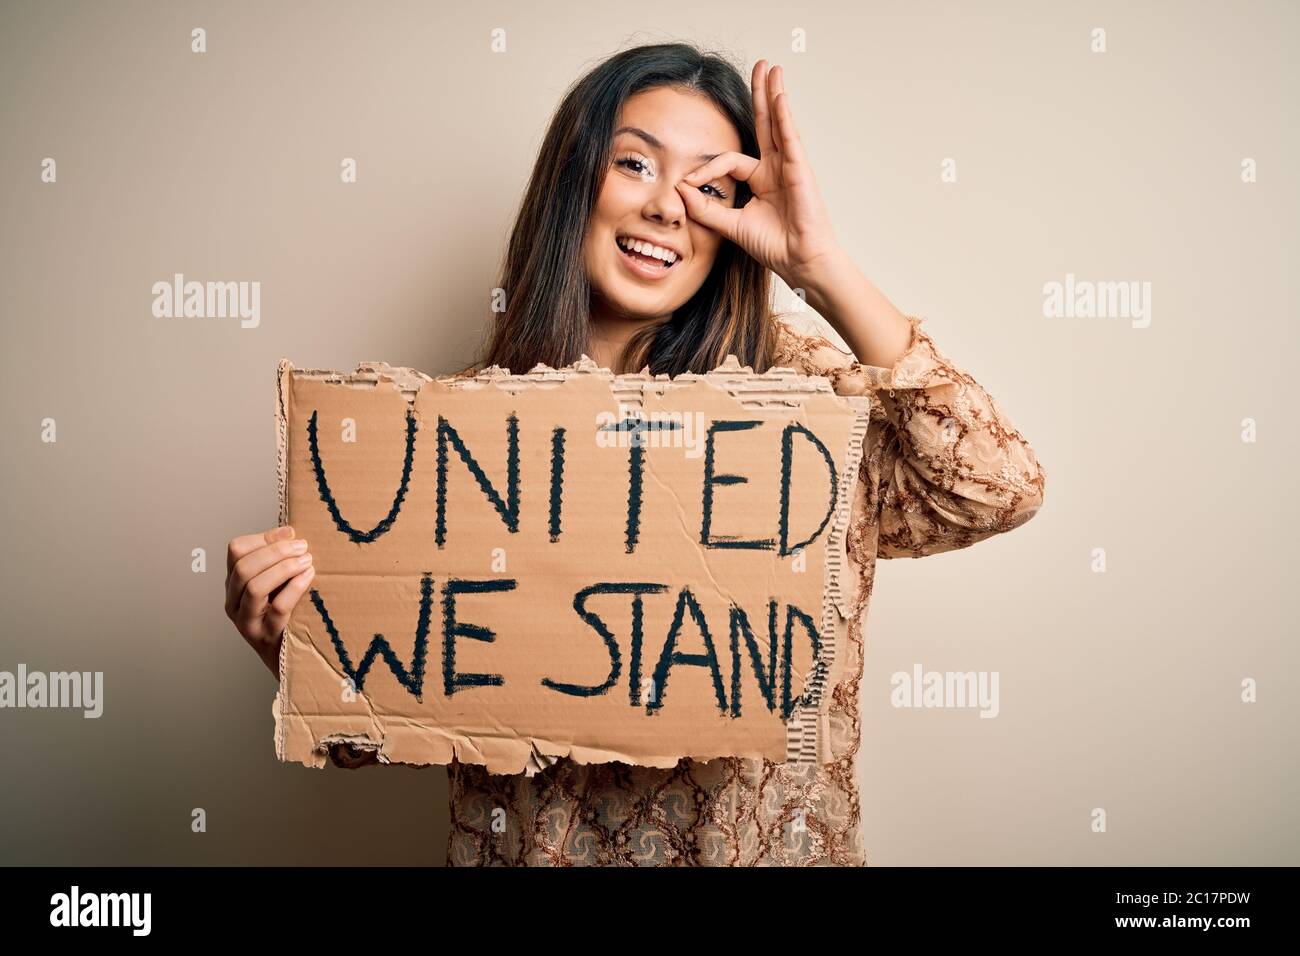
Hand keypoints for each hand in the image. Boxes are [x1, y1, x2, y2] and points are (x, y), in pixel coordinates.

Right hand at [224, 525, 314, 678]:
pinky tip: (309, 577)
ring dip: (283, 568)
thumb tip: (290, 532)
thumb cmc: (287, 616)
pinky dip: (294, 588)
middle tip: (303, 547)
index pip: (236, 551)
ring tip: (307, 560)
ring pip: (255, 587)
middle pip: (244, 567)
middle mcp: (234, 603)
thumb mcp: (278, 585)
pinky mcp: (266, 638)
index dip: (264, 538)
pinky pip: (278, 608)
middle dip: (276, 552)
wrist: (291, 660)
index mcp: (234, 584)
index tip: (292, 534)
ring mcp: (247, 623)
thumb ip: (278, 561)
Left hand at [675, 59, 842, 290]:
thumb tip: (680, 189)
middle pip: (764, 124)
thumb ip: (705, 208)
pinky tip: (778, 95)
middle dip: (759, 96)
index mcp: (761, 180)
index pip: (729, 161)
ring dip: (773, 94)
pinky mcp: (800, 169)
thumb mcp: (730, 225)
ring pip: (777, 123)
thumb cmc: (773, 246)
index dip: (706, 170)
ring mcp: (790, 166)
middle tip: (759, 67)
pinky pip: (789, 136)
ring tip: (770, 68)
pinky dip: (783, 115)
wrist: (799, 261)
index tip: (686, 183)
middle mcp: (776, 168)